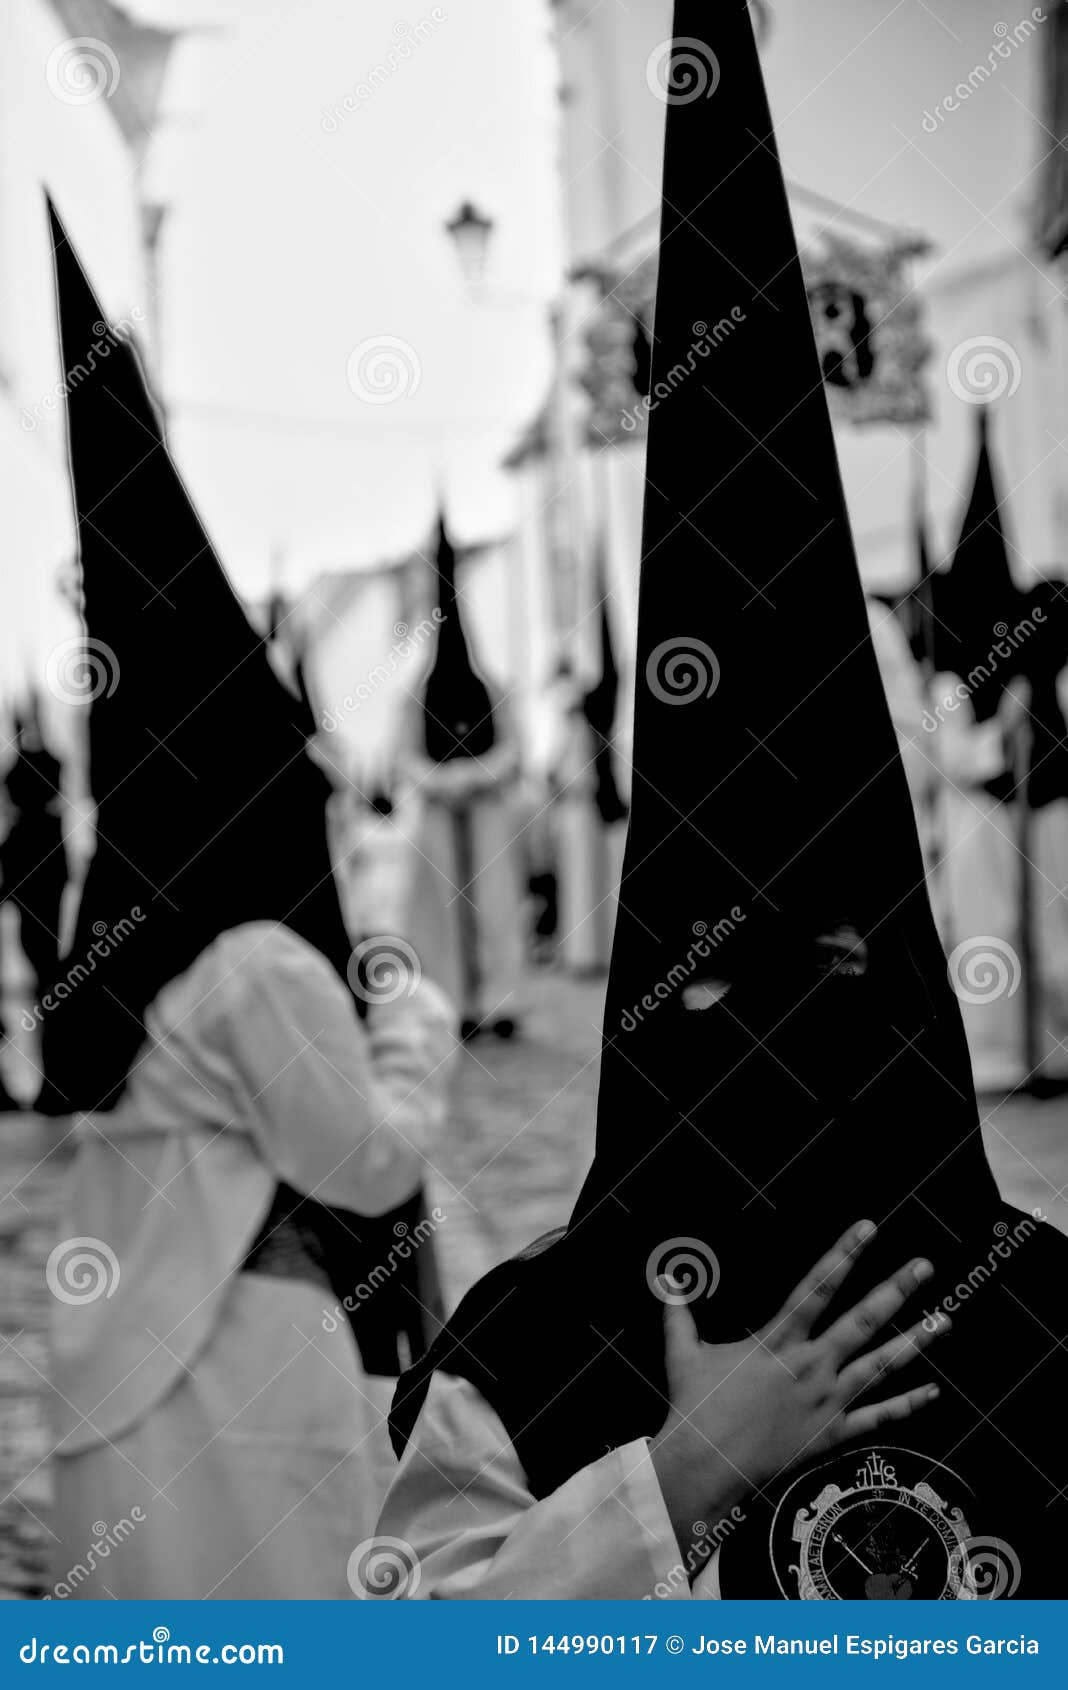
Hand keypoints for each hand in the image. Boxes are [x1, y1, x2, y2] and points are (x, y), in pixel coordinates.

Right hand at [648, 1221, 947, 1555]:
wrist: (704, 1463)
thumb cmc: (693, 1405)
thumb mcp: (682, 1351)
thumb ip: (678, 1314)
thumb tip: (666, 1279)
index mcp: (777, 1339)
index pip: (816, 1286)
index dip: (843, 1254)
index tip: (868, 1228)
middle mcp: (809, 1365)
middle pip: (862, 1320)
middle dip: (895, 1289)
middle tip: (924, 1265)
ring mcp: (825, 1400)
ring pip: (880, 1365)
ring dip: (914, 1341)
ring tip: (944, 1320)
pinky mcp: (831, 1433)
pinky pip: (877, 1417)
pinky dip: (907, 1404)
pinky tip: (933, 1391)